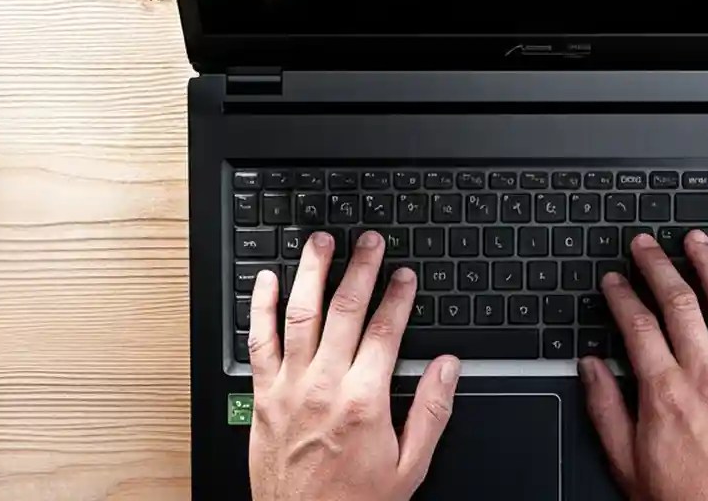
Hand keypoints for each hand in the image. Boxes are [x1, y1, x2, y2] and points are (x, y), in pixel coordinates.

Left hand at [247, 230, 460, 500]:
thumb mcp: (410, 465)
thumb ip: (431, 411)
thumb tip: (449, 367)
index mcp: (364, 401)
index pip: (384, 331)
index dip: (398, 296)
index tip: (405, 275)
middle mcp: (324, 387)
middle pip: (344, 311)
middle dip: (361, 269)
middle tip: (369, 242)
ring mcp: (288, 388)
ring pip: (299, 315)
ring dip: (311, 273)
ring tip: (321, 243)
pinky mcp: (262, 396)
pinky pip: (259, 341)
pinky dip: (261, 306)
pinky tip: (266, 280)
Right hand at [580, 231, 707, 500]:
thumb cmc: (683, 500)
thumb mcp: (626, 461)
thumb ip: (605, 408)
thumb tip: (589, 366)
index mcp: (664, 392)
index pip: (637, 325)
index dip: (622, 295)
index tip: (615, 280)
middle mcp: (704, 376)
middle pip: (678, 303)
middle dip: (657, 266)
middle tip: (645, 245)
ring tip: (695, 240)